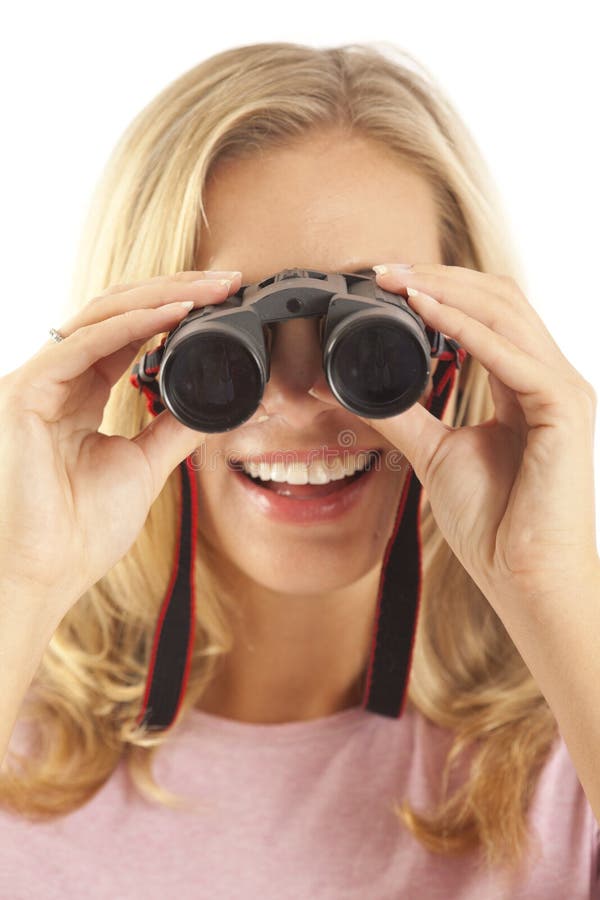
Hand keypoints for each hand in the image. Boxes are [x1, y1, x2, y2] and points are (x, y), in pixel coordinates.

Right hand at [0, 270, 240, 616]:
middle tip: (227, 281)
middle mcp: (57, 380)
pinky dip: (132, 323)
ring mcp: (38, 381)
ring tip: (211, 287)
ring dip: (161, 296)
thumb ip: (173, 429)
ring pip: (101, 315)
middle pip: (118, 314)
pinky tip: (174, 311)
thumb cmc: (78, 531)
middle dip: (175, 291)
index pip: (129, 335)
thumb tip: (216, 405)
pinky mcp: (26, 391)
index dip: (175, 313)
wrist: (42, 575)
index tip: (224, 304)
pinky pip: (85, 342)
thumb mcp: (143, 466)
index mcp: (80, 394)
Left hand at [367, 263, 598, 607]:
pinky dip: (464, 327)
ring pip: (507, 313)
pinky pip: (511, 354)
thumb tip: (348, 389)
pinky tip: (425, 311)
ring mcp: (562, 389)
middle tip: (383, 270)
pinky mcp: (565, 408)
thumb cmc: (493, 522)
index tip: (387, 281)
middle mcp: (548, 379)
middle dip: (439, 277)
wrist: (522, 575)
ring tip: (397, 280)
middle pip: (500, 300)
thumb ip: (400, 414)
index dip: (439, 290)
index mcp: (524, 386)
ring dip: (447, 290)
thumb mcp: (434, 452)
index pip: (488, 316)